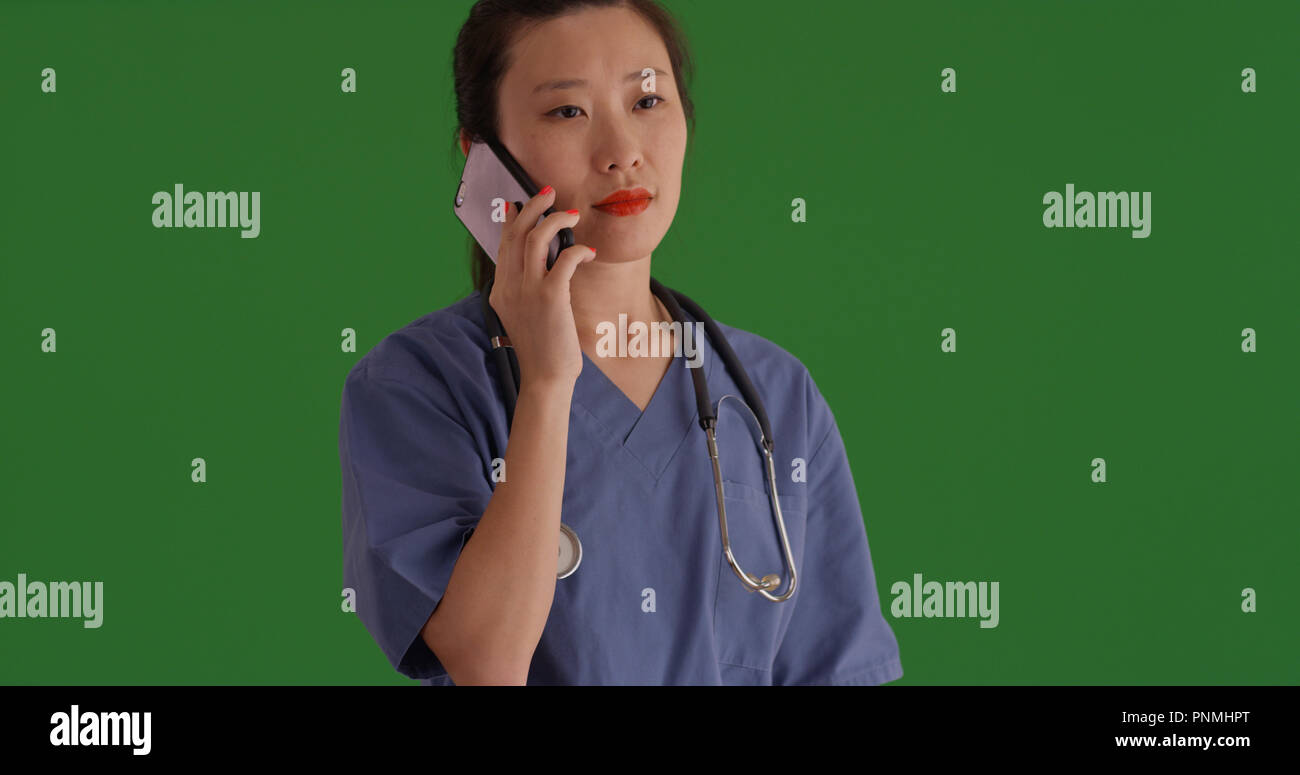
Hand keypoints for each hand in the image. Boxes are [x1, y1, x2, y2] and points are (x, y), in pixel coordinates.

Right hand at [488, 186, 595, 387]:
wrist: (545, 378)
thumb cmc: (542, 348)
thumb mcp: (525, 314)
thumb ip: (526, 288)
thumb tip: (544, 263)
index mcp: (501, 290)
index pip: (504, 244)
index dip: (512, 219)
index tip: (520, 202)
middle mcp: (510, 286)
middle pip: (517, 233)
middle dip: (533, 207)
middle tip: (549, 194)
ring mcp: (528, 291)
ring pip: (536, 238)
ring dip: (555, 220)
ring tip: (572, 215)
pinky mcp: (550, 298)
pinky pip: (564, 260)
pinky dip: (578, 250)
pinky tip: (588, 253)